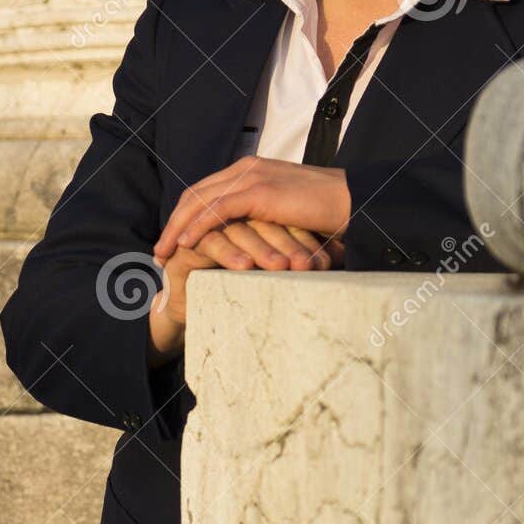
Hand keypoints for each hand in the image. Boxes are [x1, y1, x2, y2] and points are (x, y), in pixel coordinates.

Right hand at [147, 217, 335, 363]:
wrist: (190, 308)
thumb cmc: (231, 292)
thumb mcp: (269, 271)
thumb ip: (293, 258)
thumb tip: (337, 257)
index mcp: (250, 215)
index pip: (281, 221)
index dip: (301, 239)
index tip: (325, 262)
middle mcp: (228, 217)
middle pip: (261, 221)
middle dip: (286, 242)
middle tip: (307, 263)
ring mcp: (205, 229)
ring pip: (238, 229)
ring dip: (261, 247)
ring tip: (281, 267)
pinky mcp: (186, 247)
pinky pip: (210, 242)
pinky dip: (229, 253)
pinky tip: (244, 267)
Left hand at [153, 159, 351, 260]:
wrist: (354, 202)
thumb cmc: (327, 214)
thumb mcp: (286, 214)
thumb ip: (264, 219)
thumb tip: (248, 242)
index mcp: (252, 170)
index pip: (206, 191)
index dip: (185, 216)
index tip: (173, 242)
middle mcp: (247, 168)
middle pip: (195, 194)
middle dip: (173, 223)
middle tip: (160, 251)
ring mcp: (252, 176)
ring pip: (199, 201)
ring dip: (177, 228)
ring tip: (165, 253)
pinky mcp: (259, 191)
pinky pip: (217, 209)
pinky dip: (197, 226)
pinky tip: (185, 245)